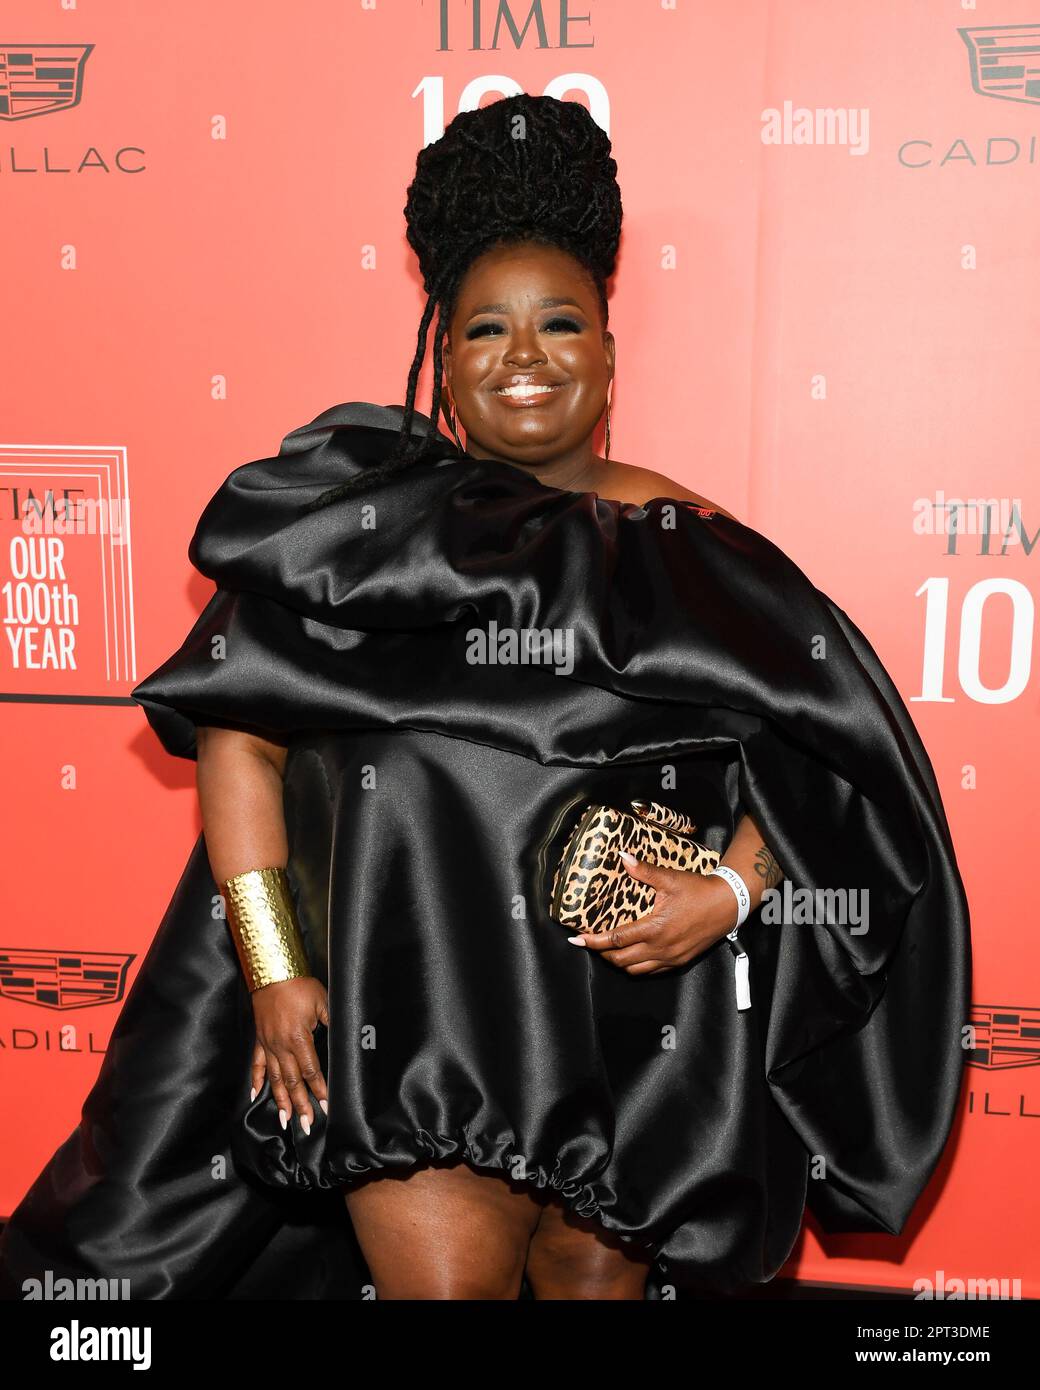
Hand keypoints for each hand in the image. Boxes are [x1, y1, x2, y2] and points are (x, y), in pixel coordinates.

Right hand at [250, 975, 329, 1131]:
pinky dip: (256, 1081)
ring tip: (285, 1121)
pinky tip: (254, 1095)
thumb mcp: (322, 1002)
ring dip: (280, 1101)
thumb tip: (344, 1038)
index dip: (319, 1090)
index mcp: (298, 1039)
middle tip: (307, 1125)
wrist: (271, 972)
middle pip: (293, 1082)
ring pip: (275, 1079)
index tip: (325, 1106)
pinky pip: (256, 1064)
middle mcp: (281, 1046)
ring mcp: (268, 1045)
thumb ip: (332, 1022)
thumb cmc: (298, 985)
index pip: (311, 1071)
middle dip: (300, 1105)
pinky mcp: (259, 1040)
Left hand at [571, 852, 737, 975]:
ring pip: (635, 970)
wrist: (728, 904)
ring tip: (610, 949)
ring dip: (620, 962)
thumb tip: (623, 857)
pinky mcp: (680, 961)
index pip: (616, 940)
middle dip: (603, 953)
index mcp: (655, 929)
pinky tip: (634, 954)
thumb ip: (644, 871)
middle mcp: (661, 948)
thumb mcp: (670, 878)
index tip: (577, 940)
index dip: (594, 941)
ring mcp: (671, 958)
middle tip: (592, 942)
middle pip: (621, 960)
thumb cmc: (699, 890)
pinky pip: (652, 970)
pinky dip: (638, 965)